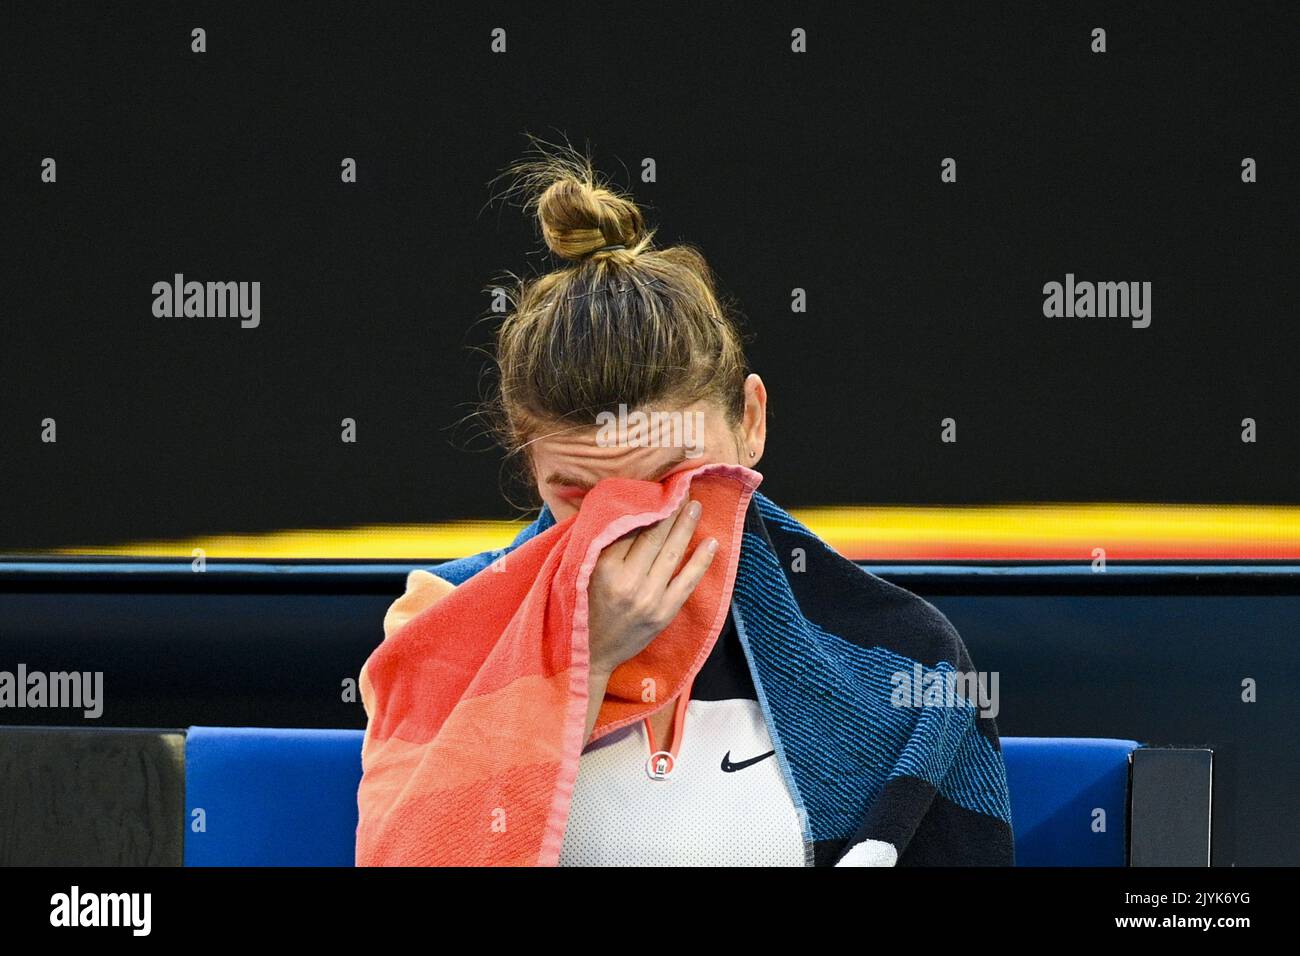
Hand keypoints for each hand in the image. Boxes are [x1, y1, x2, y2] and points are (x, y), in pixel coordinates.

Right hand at [586, 498, 717, 678]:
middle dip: (670, 510)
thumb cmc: (582, 607)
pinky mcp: (664, 613)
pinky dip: (701, 561)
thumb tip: (619, 509)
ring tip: (696, 506)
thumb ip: (598, 544)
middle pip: (654, 537)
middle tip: (682, 490)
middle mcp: (627, 582)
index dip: (646, 506)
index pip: (630, 528)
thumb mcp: (578, 573)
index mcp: (603, 568)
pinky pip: (688, 582)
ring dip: (686, 527)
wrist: (590, 654)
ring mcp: (648, 599)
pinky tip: (711, 543)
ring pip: (672, 554)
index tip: (658, 490)